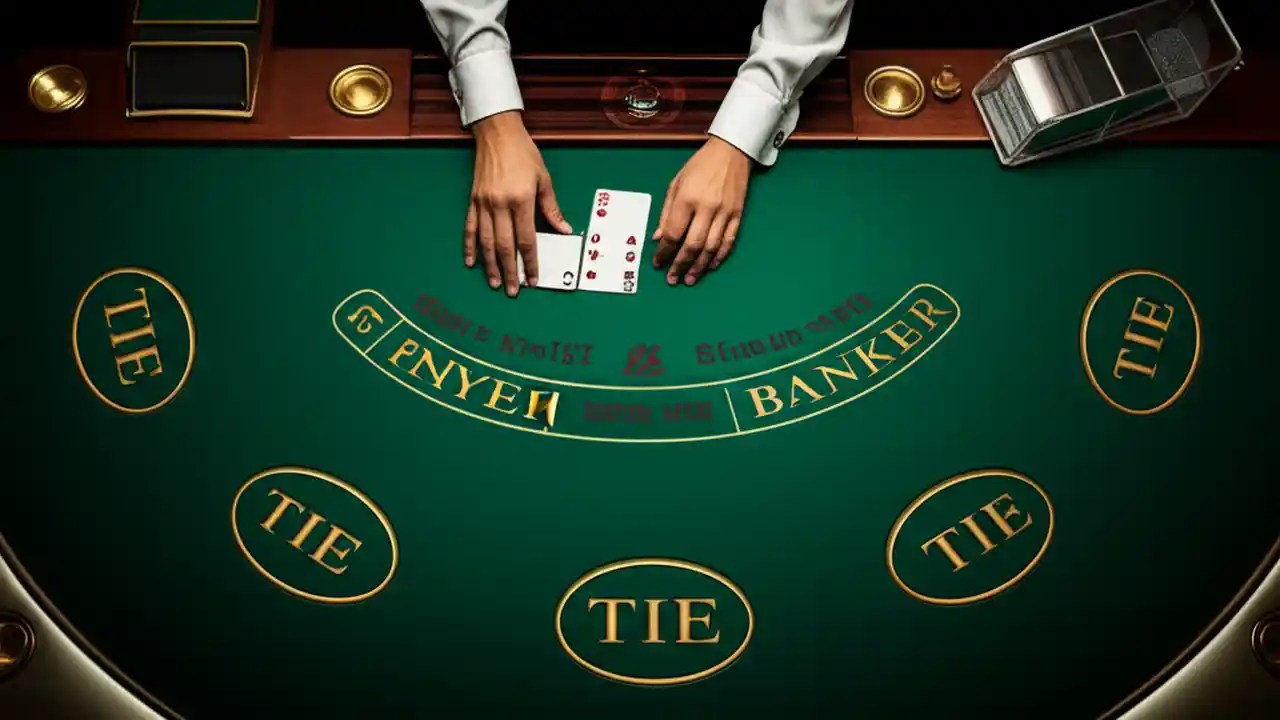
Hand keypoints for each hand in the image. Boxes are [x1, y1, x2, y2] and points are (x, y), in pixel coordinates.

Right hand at [466, 111, 572, 295]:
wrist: (497, 133)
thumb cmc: (524, 154)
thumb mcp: (544, 179)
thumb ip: (551, 208)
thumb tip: (563, 230)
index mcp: (521, 201)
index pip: (527, 240)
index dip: (530, 262)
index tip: (533, 279)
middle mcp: (500, 205)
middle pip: (505, 247)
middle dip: (509, 272)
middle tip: (511, 291)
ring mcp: (483, 204)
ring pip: (486, 242)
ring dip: (490, 265)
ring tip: (493, 283)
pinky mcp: (473, 200)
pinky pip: (469, 228)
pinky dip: (470, 247)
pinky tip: (471, 262)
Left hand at [652, 136, 751, 285]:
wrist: (731, 151)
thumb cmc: (699, 166)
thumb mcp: (676, 184)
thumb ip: (666, 213)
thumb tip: (657, 238)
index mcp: (687, 199)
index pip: (672, 233)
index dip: (663, 252)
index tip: (657, 263)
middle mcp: (706, 208)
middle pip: (692, 245)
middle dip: (680, 265)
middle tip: (672, 279)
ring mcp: (724, 212)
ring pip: (711, 247)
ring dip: (699, 266)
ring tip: (690, 279)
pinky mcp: (738, 214)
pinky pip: (729, 241)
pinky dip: (719, 256)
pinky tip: (710, 266)